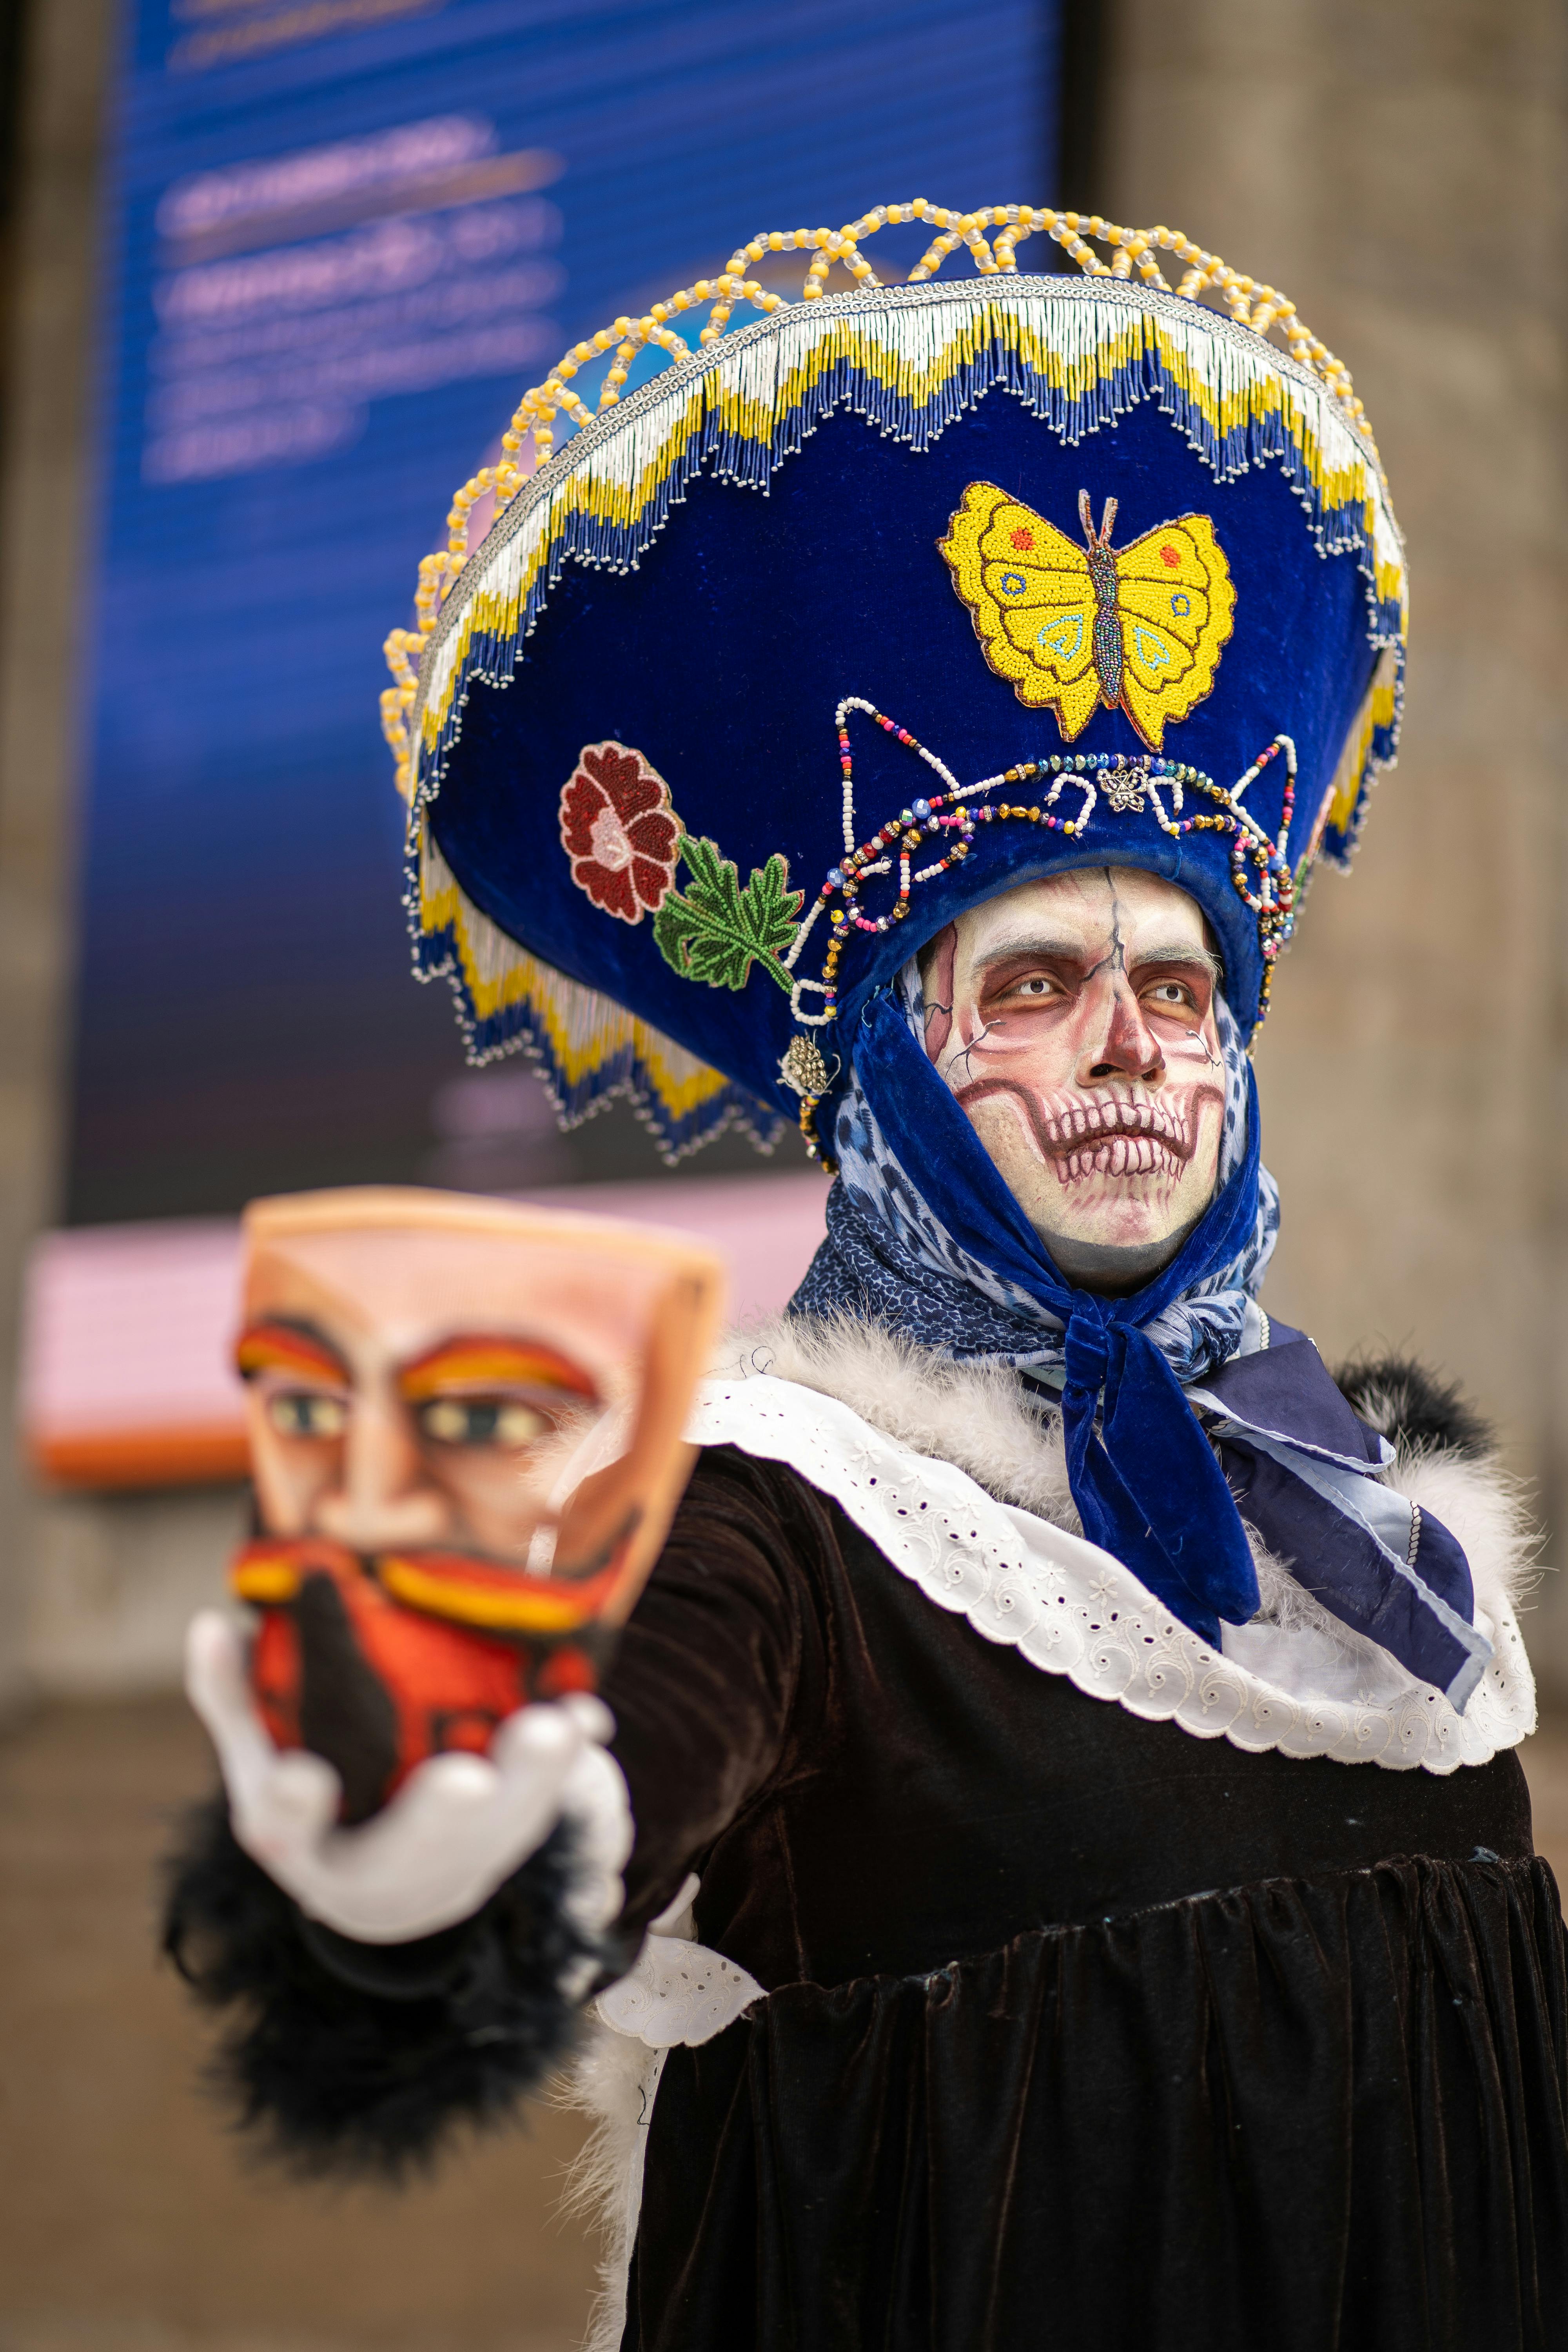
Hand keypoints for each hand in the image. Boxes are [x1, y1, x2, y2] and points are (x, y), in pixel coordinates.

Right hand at [185, 1611, 630, 1945]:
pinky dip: (573, 1766)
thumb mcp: (259, 1759)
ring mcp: (456, 1862)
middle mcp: (384, 1869)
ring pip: (500, 1830)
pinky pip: (548, 1805)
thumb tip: (209, 1623)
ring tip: (562, 1726)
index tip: (301, 1776)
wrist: (390, 1897)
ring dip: (534, 1782)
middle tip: (468, 1780)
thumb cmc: (320, 1808)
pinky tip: (589, 1719)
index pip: (287, 1829)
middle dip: (441, 1814)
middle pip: (413, 1845)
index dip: (294, 1805)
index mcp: (306, 1848)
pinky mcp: (509, 1843)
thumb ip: (235, 1698)